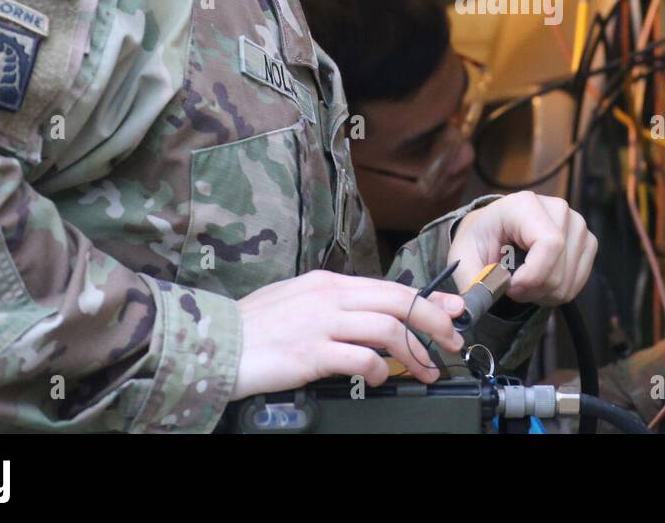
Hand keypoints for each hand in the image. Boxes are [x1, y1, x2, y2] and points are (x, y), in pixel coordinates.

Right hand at [232, 270, 465, 399]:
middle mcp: (328, 297)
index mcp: (327, 283)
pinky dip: (378, 371)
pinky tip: (379, 380)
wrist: (211, 343)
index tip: (452, 312)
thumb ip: (333, 305)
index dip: (428, 300)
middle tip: (452, 342)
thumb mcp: (296, 302)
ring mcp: (320, 323)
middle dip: (434, 322)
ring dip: (415, 352)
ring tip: (427, 370)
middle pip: (399, 301)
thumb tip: (369, 316)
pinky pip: (360, 359)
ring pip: (388, 328)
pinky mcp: (310, 352)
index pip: (390, 286)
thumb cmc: (252, 329)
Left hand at [448, 191, 596, 305]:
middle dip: (532, 290)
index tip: (510, 286)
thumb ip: (471, 280)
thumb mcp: (463, 256)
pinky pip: (577, 283)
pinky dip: (556, 292)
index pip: (550, 244)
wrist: (495, 228)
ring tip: (523, 282)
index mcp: (526, 205)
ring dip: (542, 294)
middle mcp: (558, 210)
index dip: (533, 275)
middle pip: (559, 268)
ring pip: (568, 281)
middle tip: (510, 287)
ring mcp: (577, 225)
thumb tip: (476, 305)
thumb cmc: (481, 238)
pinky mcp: (587, 242)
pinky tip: (539, 281)